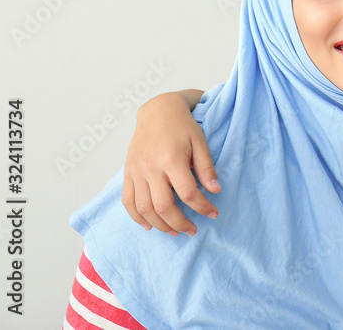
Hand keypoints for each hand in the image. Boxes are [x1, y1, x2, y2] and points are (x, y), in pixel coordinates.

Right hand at [121, 91, 218, 235]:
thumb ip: (206, 167)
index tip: (213, 213)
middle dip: (180, 223)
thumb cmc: (182, 126)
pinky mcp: (128, 173)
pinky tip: (148, 225)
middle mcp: (151, 168)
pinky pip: (127, 201)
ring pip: (144, 208)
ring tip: (175, 231)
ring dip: (159, 225)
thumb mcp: (200, 142)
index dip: (202, 207)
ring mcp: (136, 171)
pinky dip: (136, 217)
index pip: (188, 193)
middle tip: (193, 230)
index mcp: (172, 159)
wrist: (157, 111)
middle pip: (163, 206)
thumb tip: (215, 191)